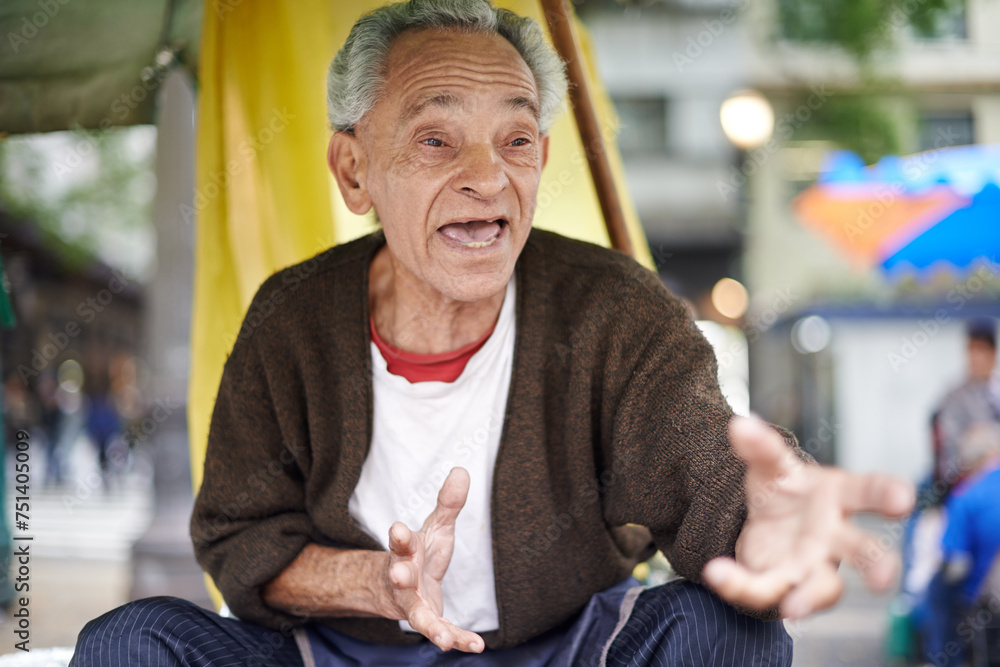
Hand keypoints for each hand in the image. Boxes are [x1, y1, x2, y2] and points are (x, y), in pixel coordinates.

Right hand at [382, 467, 483, 652]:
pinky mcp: (428, 621)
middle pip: (399, 577)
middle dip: (399, 574)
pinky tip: (476, 646)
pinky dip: (457, 640)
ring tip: (441, 638)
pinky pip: (441, 632)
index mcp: (406, 551)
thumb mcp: (436, 526)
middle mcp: (405, 579)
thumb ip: (448, 503)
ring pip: (417, 615)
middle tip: (399, 573)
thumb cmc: (421, 553)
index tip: (398, 529)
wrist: (403, 586)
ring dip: (429, 625)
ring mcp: (413, 603)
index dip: (398, 535)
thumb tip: (462, 470)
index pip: (399, 541)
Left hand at [702, 416, 915, 618]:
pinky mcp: (781, 585)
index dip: (888, 495)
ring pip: (823, 588)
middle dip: (877, 565)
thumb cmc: (785, 490)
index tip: (902, 498)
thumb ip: (760, 448)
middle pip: (863, 552)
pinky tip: (718, 573)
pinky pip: (764, 590)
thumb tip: (740, 424)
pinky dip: (740, 584)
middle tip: (883, 578)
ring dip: (809, 598)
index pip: (869, 492)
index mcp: (838, 497)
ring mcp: (812, 566)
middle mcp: (834, 538)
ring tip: (792, 609)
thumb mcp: (772, 466)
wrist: (765, 522)